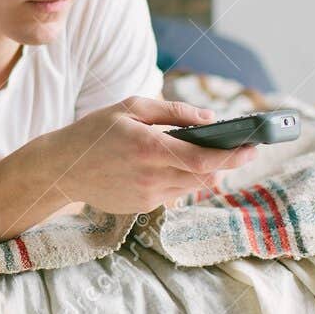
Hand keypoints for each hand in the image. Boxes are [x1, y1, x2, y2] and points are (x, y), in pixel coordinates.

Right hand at [35, 96, 259, 215]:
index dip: (233, 156)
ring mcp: (147, 195)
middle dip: (227, 163)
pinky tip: (173, 166)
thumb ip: (174, 111)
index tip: (253, 147)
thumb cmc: (95, 131)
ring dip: (205, 172)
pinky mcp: (143, 206)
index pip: (203, 159)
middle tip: (242, 149)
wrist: (62, 168)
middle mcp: (151, 176)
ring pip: (192, 187)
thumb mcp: (130, 107)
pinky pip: (173, 193)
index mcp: (149, 147)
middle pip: (205, 177)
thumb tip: (210, 118)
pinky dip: (181, 179)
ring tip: (208, 154)